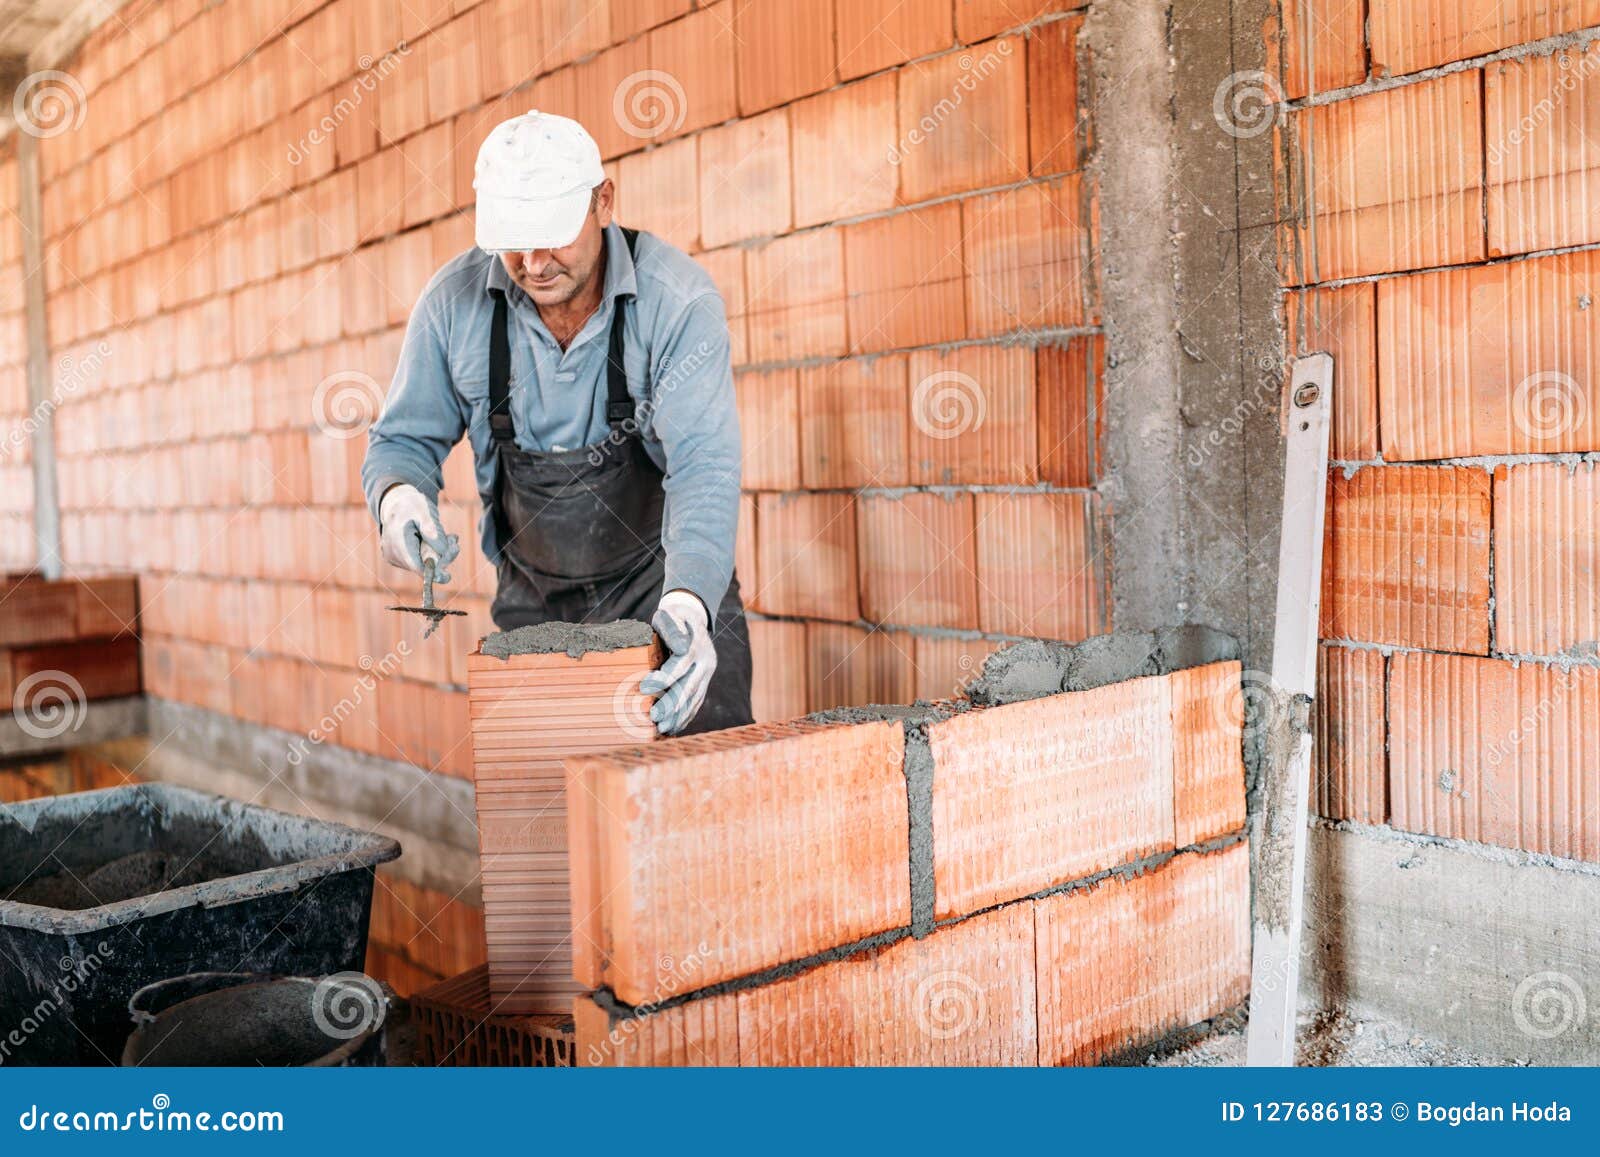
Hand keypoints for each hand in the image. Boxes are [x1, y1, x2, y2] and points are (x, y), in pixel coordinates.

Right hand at [379, 484, 459, 582]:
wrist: (396, 503)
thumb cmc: (410, 505)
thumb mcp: (423, 510)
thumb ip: (432, 529)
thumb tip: (442, 550)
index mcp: (397, 541)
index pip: (416, 566)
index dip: (433, 573)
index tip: (447, 577)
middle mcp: (393, 554)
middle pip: (422, 566)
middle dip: (442, 557)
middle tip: (455, 542)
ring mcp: (394, 557)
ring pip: (422, 564)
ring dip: (439, 553)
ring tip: (449, 537)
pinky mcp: (400, 558)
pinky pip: (419, 560)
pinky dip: (432, 552)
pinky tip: (439, 539)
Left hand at [640, 590, 716, 734]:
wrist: (692, 619)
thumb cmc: (673, 618)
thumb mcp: (669, 614)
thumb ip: (671, 627)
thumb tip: (680, 647)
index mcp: (696, 643)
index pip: (681, 662)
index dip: (664, 677)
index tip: (644, 688)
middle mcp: (706, 660)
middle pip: (689, 685)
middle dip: (671, 703)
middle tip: (654, 717)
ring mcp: (708, 673)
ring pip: (694, 698)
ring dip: (679, 715)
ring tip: (662, 729)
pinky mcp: (705, 682)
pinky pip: (697, 701)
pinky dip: (686, 716)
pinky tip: (674, 728)